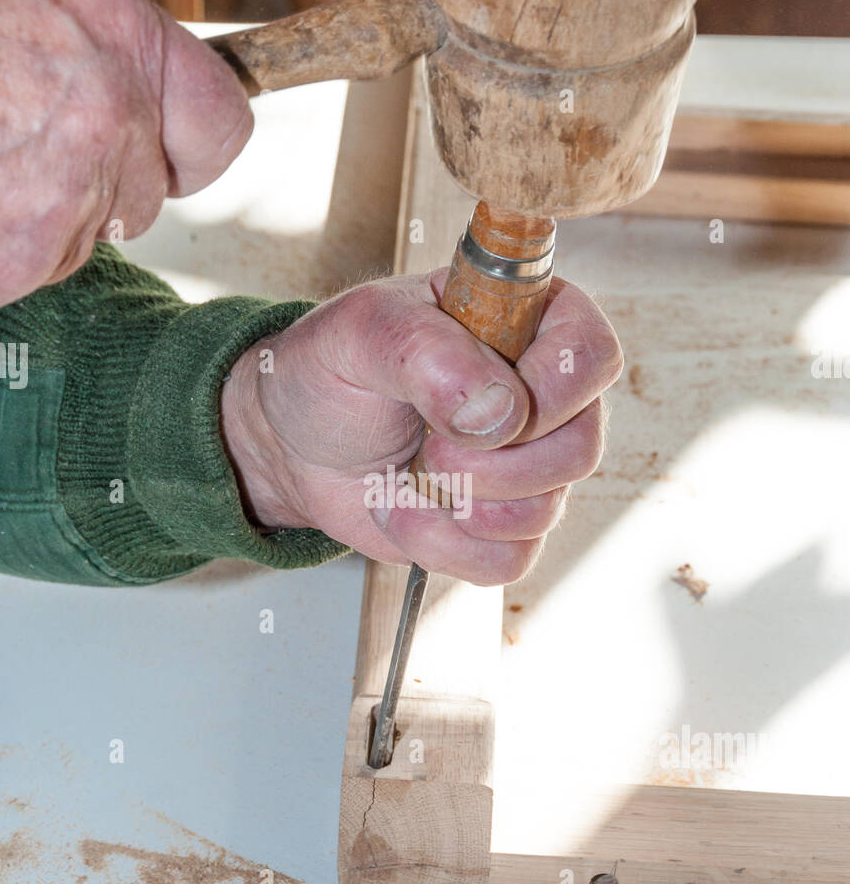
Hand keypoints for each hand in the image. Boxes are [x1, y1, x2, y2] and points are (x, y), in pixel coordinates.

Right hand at [0, 0, 251, 312]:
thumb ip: (99, 51)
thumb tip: (132, 115)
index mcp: (129, 42)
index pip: (219, 127)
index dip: (182, 149)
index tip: (157, 153)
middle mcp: (114, 122)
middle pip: (137, 204)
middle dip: (84, 189)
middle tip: (12, 145)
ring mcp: (66, 197)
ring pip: (72, 244)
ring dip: (25, 220)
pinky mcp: (13, 256)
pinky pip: (16, 276)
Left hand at [221, 271, 622, 585]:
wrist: (292, 443)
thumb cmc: (329, 371)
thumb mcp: (359, 333)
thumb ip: (426, 352)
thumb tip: (498, 412)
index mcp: (526, 323)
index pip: (591, 356)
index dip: (550, 392)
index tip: (483, 405)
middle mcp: (541, 396)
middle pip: (579, 448)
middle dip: (493, 464)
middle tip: (427, 445)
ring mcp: (527, 466)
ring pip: (546, 511)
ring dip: (460, 504)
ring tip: (409, 473)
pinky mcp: (500, 527)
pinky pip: (509, 560)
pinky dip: (444, 545)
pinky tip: (404, 509)